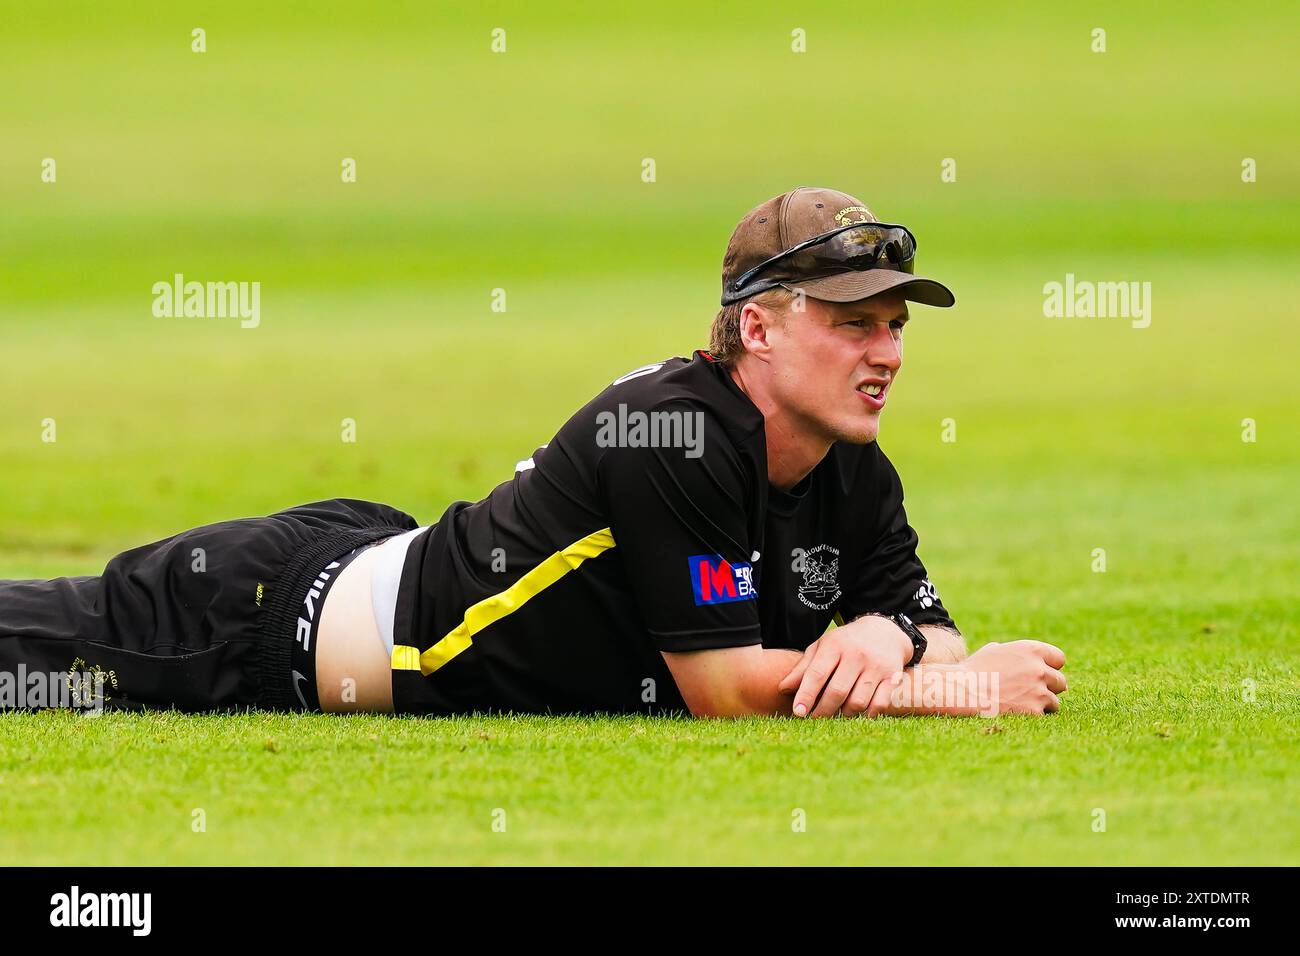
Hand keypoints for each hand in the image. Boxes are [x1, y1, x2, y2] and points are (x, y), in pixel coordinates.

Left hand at [777, 616, 912, 717]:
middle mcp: (856, 655)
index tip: (798, 712)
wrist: (884, 631)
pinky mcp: (892, 677)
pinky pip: (879, 704)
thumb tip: (782, 688)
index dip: (806, 695)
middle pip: (837, 691)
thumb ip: (803, 668)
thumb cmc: (846, 642)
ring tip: (836, 714)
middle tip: (814, 720)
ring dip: (844, 714)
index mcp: (835, 646)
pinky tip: (858, 714)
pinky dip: (867, 714)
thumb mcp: (822, 647)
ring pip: (857, 702)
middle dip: (823, 711)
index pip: (817, 674)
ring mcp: (876, 667)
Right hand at [960, 640, 1067, 714]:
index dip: (1050, 666)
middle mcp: (1039, 669)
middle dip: (1049, 687)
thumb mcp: (995, 651)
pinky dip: (1032, 714)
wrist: (964, 691)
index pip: (1059, 658)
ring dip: (1042, 703)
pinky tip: (1016, 711)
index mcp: (1031, 650)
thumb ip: (1016, 653)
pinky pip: (1043, 714)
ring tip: (1021, 703)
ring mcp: (1039, 691)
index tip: (1042, 673)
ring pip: (1054, 701)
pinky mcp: (1035, 710)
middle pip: (1061, 681)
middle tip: (1030, 691)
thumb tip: (1027, 659)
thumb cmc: (975, 670)